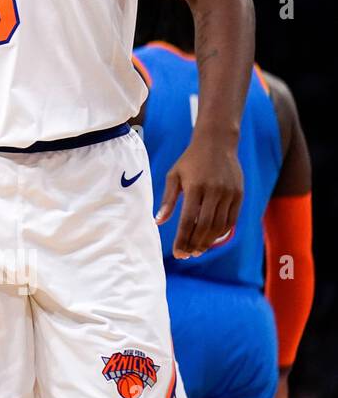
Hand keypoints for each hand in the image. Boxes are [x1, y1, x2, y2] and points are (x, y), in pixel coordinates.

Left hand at [156, 133, 243, 257]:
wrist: (217, 143)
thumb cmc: (190, 160)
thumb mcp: (174, 176)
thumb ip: (168, 200)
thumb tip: (158, 222)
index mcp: (195, 187)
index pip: (188, 220)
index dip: (182, 239)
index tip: (177, 253)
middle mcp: (214, 191)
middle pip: (205, 226)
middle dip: (195, 244)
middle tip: (186, 255)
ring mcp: (229, 194)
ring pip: (219, 226)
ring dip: (208, 241)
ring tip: (197, 249)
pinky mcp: (239, 195)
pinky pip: (231, 220)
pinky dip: (221, 232)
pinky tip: (211, 238)